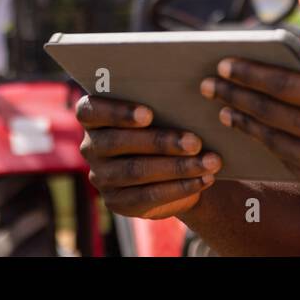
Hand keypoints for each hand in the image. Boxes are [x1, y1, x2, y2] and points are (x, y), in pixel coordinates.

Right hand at [76, 95, 222, 218]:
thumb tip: (191, 98)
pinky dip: (180, 187)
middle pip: (117, 143)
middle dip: (160, 142)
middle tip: (195, 142)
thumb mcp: (162, 111)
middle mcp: (91, 147)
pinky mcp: (117, 202)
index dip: (117, 112)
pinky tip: (204, 179)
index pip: (89, 110)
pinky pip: (147, 196)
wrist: (172, 167)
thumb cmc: (167, 124)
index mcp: (93, 117)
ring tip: (209, 162)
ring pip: (136, 171)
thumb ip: (162, 103)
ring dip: (177, 167)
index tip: (148, 114)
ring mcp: (101, 177)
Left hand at [199, 26, 299, 223]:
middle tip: (208, 85)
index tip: (225, 63)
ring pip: (273, 142)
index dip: (250, 73)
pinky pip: (288, 166)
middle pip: (270, 113)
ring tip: (225, 110)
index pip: (284, 85)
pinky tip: (256, 137)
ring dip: (245, 123)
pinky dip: (268, 148)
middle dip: (236, 96)